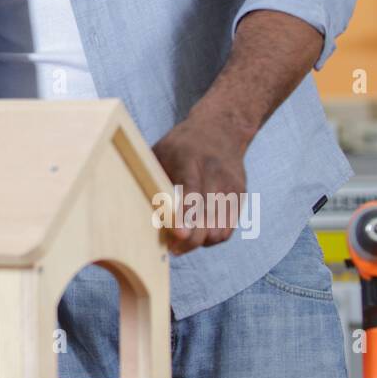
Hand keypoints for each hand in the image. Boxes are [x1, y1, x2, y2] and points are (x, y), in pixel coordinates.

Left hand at [151, 110, 250, 254]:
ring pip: (220, 227)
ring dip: (201, 242)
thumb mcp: (161, 152)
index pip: (191, 191)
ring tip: (182, 241)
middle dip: (191, 239)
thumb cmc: (181, 145)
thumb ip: (154, 179)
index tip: (178, 234)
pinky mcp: (240, 196)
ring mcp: (231, 185)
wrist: (221, 129)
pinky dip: (213, 238)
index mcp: (190, 159)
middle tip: (172, 249)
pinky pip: (228, 228)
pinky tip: (198, 234)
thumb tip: (136, 209)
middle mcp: (215, 173)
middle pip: (208, 215)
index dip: (185, 214)